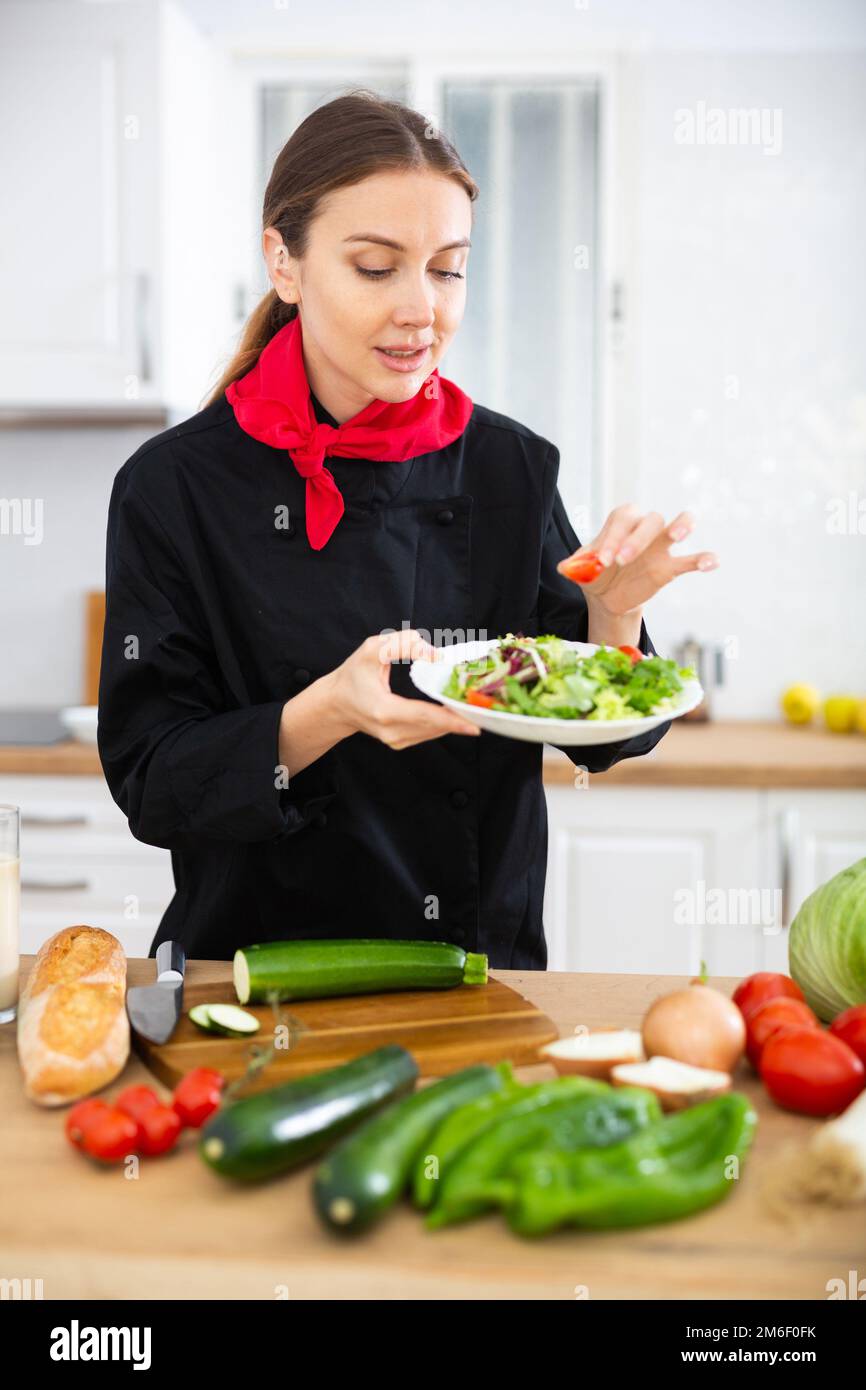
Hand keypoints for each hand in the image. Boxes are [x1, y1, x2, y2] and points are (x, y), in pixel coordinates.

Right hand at [330, 629, 480, 749]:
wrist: (336, 704)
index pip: (424, 716)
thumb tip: (436, 655)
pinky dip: (444, 722)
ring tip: (474, 704)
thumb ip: (403, 644)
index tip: (476, 723)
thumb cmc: (353, 676)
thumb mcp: (372, 650)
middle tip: (485, 704)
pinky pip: (430, 732)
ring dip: (455, 719)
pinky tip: (455, 709)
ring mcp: (397, 741)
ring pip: (436, 731)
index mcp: (384, 711)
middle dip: (462, 716)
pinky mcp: (402, 742)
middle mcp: (392, 732)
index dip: (451, 719)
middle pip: (435, 726)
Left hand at [557, 506, 717, 617]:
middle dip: (636, 540)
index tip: (601, 561)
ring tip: (679, 533)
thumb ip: (574, 567)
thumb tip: (563, 568)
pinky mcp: (671, 566)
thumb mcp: (580, 572)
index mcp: (620, 522)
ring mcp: (660, 546)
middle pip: (650, 520)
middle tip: (621, 562)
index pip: (621, 520)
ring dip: (681, 524)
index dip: (612, 537)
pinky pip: (691, 559)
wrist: (607, 596)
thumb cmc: (594, 574)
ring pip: (678, 524)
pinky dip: (704, 558)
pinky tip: (712, 562)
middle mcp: (644, 528)